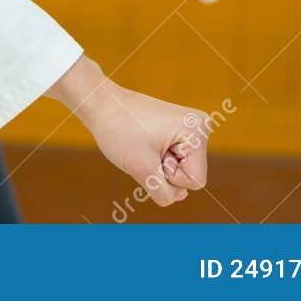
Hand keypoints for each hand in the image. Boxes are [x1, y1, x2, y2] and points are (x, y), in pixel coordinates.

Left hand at [47, 56, 209, 205]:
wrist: (100, 104)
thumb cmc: (118, 130)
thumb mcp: (142, 170)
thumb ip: (165, 193)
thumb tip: (179, 196)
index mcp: (197, 131)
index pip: (195, 181)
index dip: (169, 176)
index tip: (150, 151)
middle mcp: (199, 127)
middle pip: (190, 176)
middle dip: (163, 171)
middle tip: (144, 146)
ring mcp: (189, 129)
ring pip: (180, 171)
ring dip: (158, 166)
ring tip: (142, 144)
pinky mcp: (177, 132)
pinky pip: (173, 162)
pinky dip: (155, 160)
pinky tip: (143, 143)